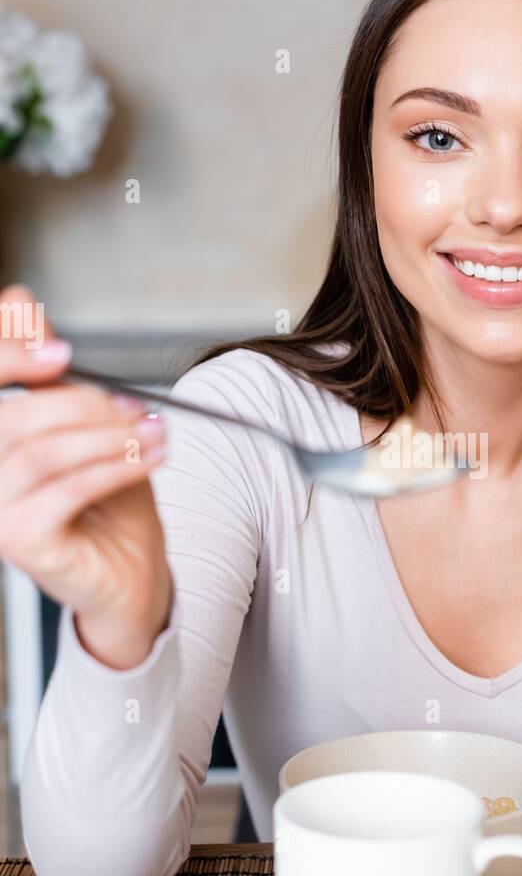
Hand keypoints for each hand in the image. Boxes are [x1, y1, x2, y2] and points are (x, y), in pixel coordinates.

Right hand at [0, 284, 172, 668]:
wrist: (129, 571)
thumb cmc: (105, 501)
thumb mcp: (83, 423)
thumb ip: (50, 375)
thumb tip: (23, 305)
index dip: (9, 353)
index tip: (62, 351)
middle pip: (14, 419)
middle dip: (83, 404)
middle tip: (134, 404)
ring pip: (44, 454)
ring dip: (108, 437)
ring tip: (153, 432)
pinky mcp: (18, 541)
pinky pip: (66, 492)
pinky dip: (114, 469)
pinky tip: (150, 459)